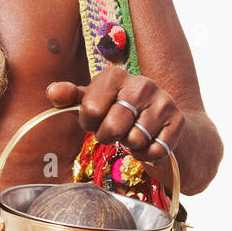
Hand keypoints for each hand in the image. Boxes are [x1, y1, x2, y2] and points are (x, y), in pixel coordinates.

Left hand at [45, 69, 183, 166]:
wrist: (161, 118)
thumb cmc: (117, 109)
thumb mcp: (92, 100)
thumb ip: (70, 96)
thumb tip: (53, 92)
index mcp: (115, 75)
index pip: (90, 111)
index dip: (89, 123)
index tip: (96, 120)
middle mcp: (141, 84)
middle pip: (112, 129)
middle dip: (109, 136)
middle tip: (115, 130)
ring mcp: (163, 101)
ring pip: (135, 140)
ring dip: (130, 145)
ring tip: (133, 134)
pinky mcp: (178, 121)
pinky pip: (155, 151)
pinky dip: (148, 155)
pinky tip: (148, 142)